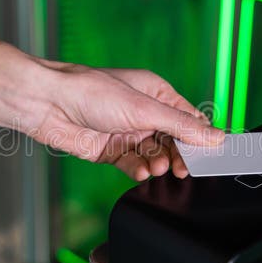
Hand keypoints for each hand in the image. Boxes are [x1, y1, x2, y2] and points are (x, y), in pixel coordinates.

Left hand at [22, 61, 223, 180]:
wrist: (47, 105)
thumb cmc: (89, 91)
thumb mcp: (143, 108)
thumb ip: (180, 126)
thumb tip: (214, 136)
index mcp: (156, 93)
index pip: (189, 119)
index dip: (200, 138)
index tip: (209, 156)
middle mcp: (143, 113)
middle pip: (173, 141)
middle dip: (178, 156)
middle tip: (182, 169)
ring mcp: (127, 133)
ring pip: (154, 156)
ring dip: (158, 164)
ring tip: (156, 167)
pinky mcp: (111, 151)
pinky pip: (133, 165)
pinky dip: (138, 170)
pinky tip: (139, 171)